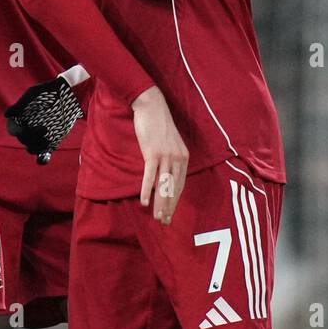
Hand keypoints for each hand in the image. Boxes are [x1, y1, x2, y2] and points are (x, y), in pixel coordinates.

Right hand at [5, 75, 84, 163]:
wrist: (67, 93)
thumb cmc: (48, 91)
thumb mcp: (33, 94)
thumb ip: (21, 105)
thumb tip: (6, 115)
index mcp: (21, 118)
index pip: (13, 130)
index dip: (17, 132)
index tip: (24, 129)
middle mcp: (28, 128)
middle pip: (23, 140)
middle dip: (31, 137)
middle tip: (44, 128)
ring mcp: (40, 136)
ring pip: (32, 149)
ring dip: (36, 148)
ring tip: (47, 140)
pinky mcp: (51, 141)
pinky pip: (44, 154)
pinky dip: (43, 159)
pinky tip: (44, 159)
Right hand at [132, 87, 187, 224]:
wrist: (151, 106)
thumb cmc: (158, 124)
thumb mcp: (169, 143)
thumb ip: (170, 158)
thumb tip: (166, 174)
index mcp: (183, 157)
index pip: (180, 184)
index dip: (175, 201)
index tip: (170, 214)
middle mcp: (178, 158)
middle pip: (174, 188)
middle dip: (169, 207)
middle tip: (164, 222)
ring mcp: (166, 156)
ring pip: (164, 185)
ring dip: (160, 203)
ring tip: (156, 216)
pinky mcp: (153, 153)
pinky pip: (151, 175)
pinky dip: (148, 189)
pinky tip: (144, 201)